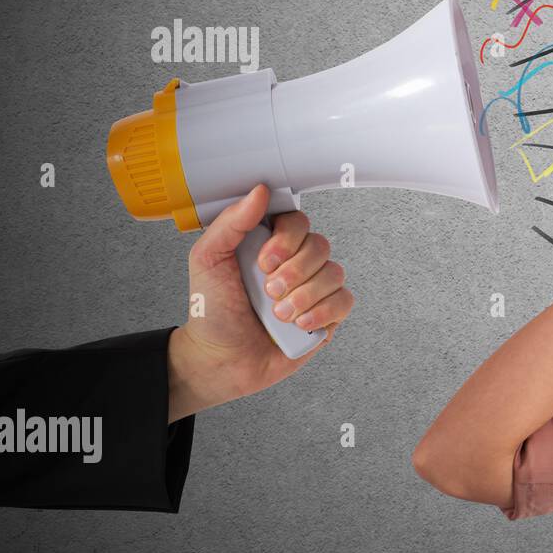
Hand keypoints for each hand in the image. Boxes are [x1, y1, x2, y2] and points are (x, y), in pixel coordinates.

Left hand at [166, 184, 354, 421]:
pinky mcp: (326, 316)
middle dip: (294, 272)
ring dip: (304, 296)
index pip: (298, 221)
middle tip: (268, 291)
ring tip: (278, 314)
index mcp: (270, 244)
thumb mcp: (208, 259)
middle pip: (320, 246)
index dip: (288, 239)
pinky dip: (321, 312)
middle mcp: (295, 264)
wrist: (219, 360)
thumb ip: (232, 222)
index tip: (264, 261)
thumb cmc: (211, 312)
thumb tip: (259, 192)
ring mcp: (313, 290)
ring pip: (334, 273)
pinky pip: (344, 301)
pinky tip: (298, 323)